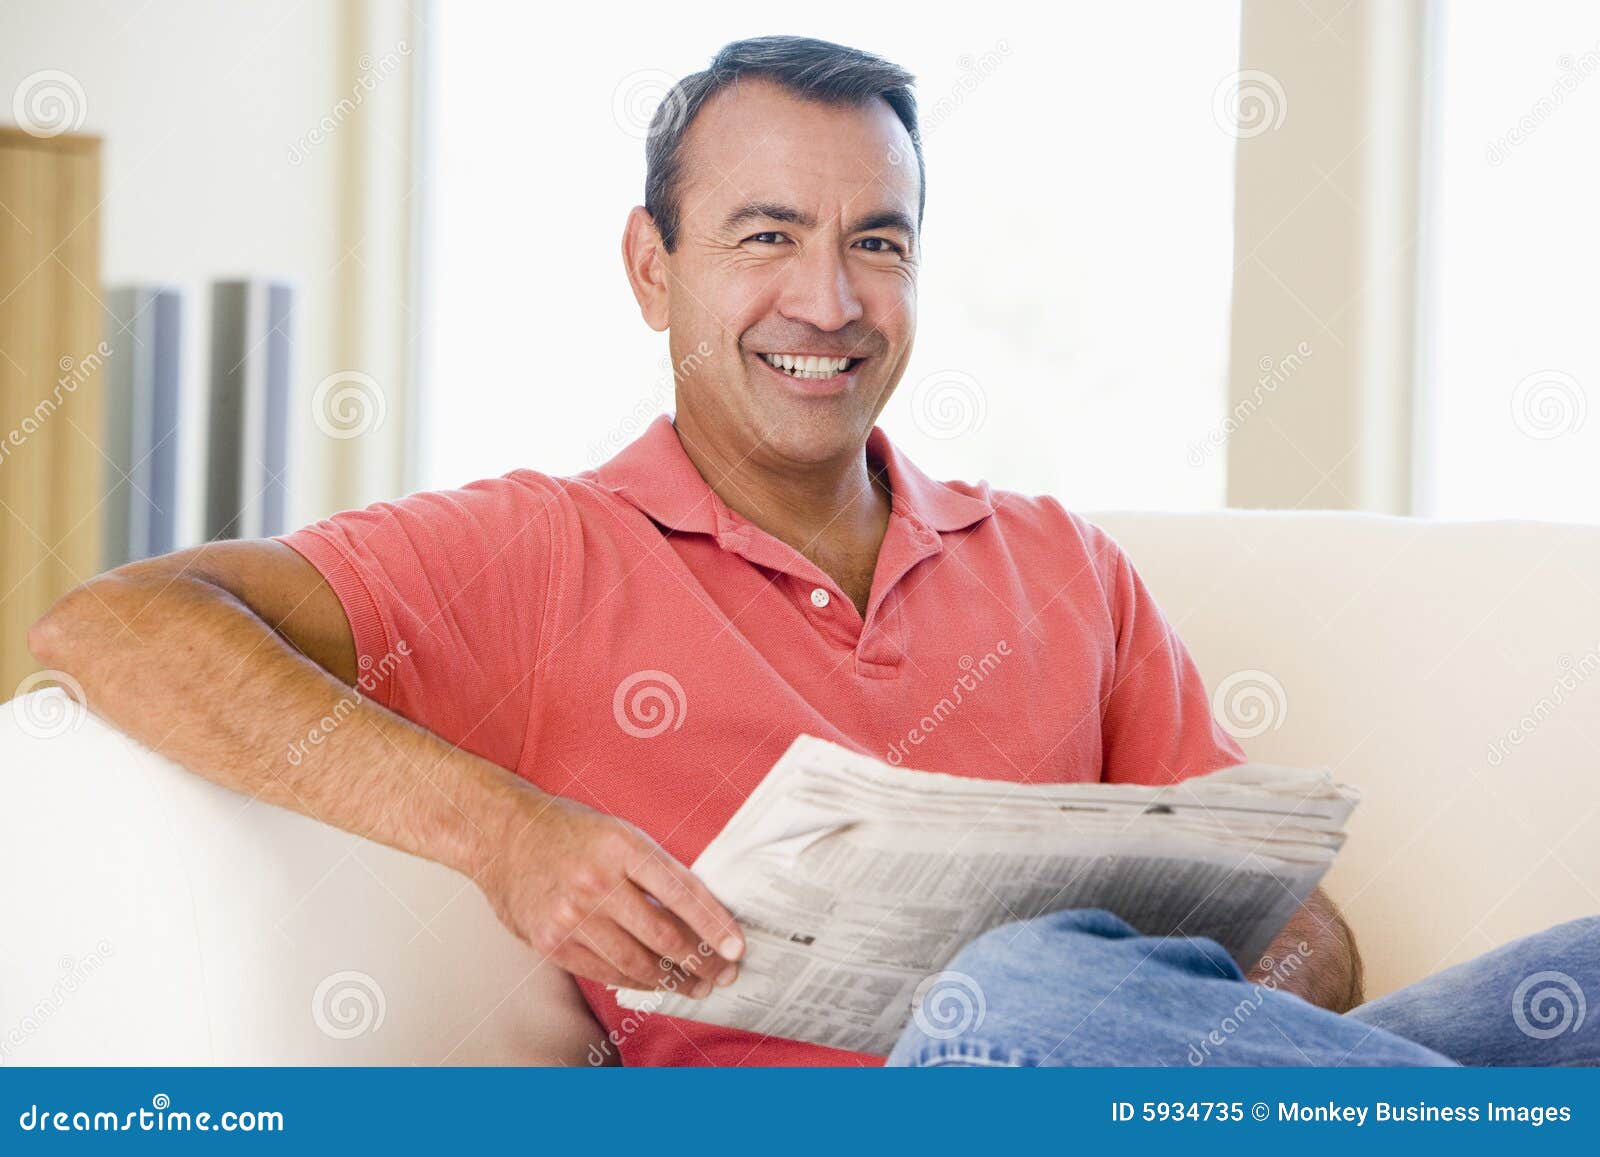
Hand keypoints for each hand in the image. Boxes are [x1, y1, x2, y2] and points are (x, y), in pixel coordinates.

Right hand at [478, 790, 743, 995]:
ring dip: (674, 979)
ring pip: (637, 962)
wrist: (502, 836)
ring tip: (696, 985)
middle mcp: (597, 881)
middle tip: (723, 974)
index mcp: (622, 846)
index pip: (682, 893)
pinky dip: (635, 982)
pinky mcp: (552, 941)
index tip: (737, 948)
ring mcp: (571, 915)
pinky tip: (654, 983)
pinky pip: (605, 972)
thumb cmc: (568, 832)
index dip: (715, 926)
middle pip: (664, 936)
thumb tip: (700, 914)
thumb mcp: (618, 833)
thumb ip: (654, 870)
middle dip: (702, 961)